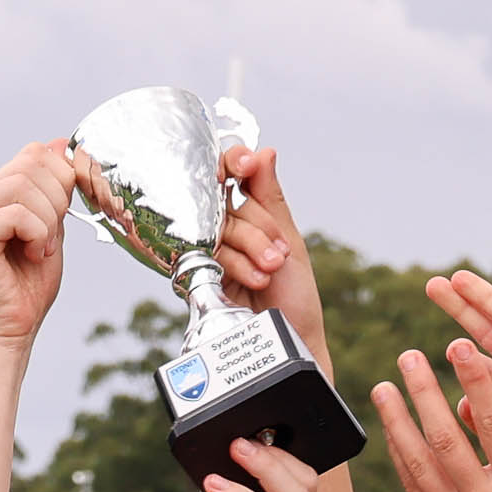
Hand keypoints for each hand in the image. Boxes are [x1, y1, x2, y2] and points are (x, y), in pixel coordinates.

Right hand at [0, 142, 79, 348]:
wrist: (11, 332)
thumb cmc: (29, 287)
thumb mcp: (51, 227)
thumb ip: (54, 189)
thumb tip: (61, 142)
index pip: (31, 155)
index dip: (61, 176)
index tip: (64, 214)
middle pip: (29, 164)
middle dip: (58, 198)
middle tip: (51, 237)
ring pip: (23, 185)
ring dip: (48, 219)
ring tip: (41, 248)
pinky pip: (16, 213)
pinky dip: (37, 233)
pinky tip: (32, 255)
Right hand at [211, 143, 327, 354]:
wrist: (291, 340)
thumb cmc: (294, 295)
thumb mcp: (288, 239)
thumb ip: (270, 196)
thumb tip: (264, 151)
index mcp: (248, 213)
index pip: (229, 174)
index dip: (234, 163)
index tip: (246, 165)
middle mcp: (225, 229)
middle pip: (225, 203)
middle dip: (258, 225)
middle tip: (279, 252)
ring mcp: (210, 252)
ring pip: (219, 229)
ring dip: (251, 248)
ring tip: (272, 269)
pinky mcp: (197, 278)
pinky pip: (208, 255)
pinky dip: (236, 265)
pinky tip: (256, 279)